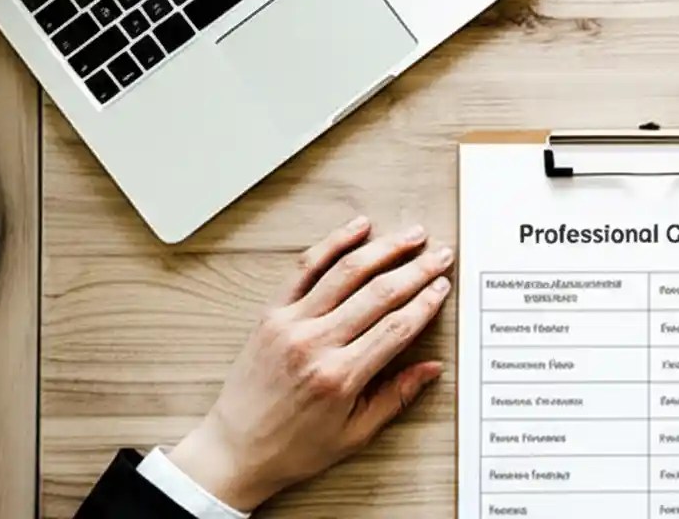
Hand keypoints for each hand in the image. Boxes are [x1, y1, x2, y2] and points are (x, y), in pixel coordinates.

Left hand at [167, 217, 453, 509]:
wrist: (235, 448)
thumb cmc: (294, 447)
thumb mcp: (354, 433)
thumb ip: (395, 396)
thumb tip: (431, 368)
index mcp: (341, 376)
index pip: (397, 327)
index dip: (425, 302)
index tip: (443, 286)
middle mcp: (316, 344)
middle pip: (379, 293)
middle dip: (416, 270)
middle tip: (441, 255)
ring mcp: (291, 323)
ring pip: (346, 272)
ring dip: (384, 248)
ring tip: (412, 235)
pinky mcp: (272, 313)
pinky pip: (305, 268)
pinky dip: (334, 243)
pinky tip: (358, 228)